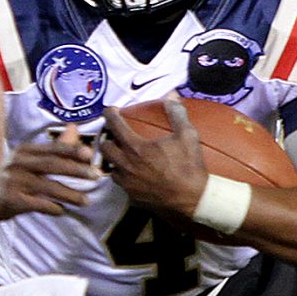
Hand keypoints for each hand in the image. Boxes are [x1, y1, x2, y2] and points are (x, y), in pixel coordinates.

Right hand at [0, 125, 99, 217]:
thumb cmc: (6, 179)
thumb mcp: (27, 160)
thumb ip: (53, 147)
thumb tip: (74, 129)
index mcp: (24, 152)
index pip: (52, 149)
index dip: (72, 151)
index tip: (89, 154)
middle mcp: (18, 164)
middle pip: (52, 165)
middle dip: (76, 170)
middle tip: (95, 176)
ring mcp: (13, 182)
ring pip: (48, 186)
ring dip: (69, 194)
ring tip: (86, 201)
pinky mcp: (10, 200)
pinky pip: (37, 204)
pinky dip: (51, 208)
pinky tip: (62, 211)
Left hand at [99, 99, 205, 216]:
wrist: (192, 198)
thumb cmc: (189, 166)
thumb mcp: (188, 135)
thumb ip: (177, 114)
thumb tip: (171, 97)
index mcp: (136, 147)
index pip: (115, 125)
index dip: (110, 115)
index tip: (110, 110)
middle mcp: (126, 164)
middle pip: (104, 147)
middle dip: (106, 138)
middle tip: (114, 134)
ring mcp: (126, 182)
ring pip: (109, 166)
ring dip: (113, 158)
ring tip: (121, 153)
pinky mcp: (131, 196)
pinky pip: (120, 182)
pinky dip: (122, 174)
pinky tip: (132, 172)